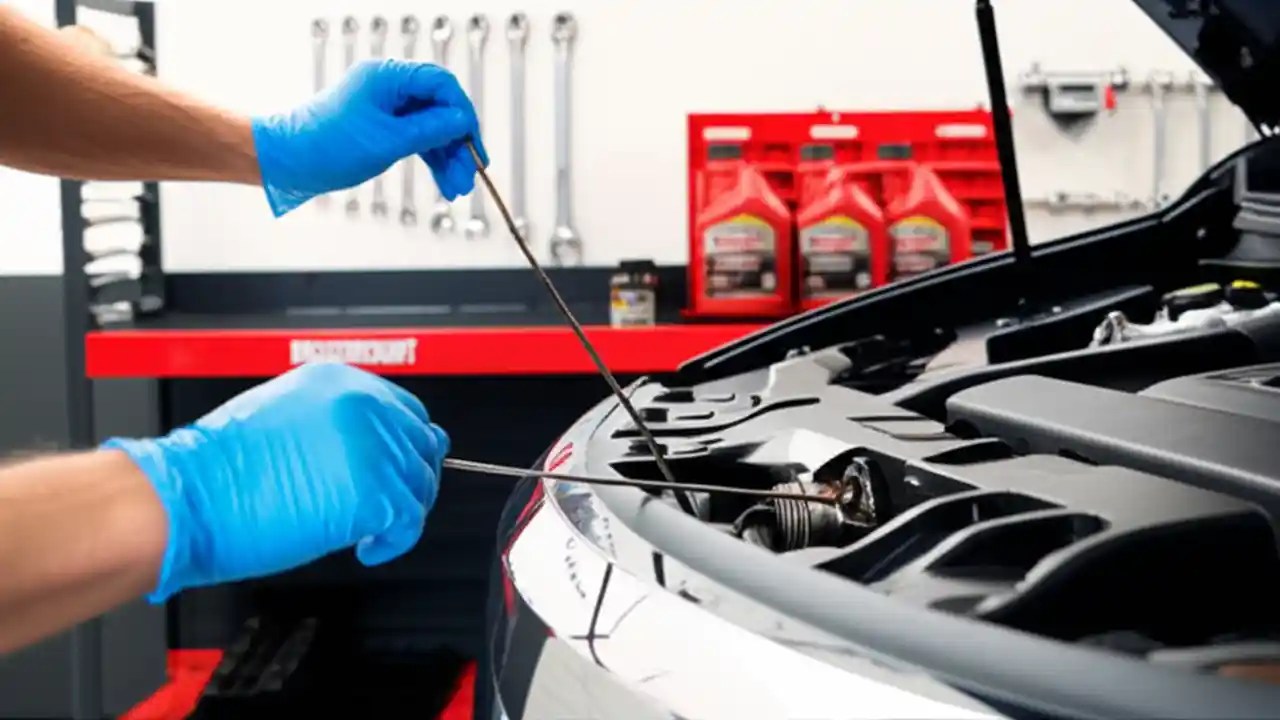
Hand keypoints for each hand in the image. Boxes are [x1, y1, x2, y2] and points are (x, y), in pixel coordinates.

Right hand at [104, 363, 448, 601]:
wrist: (186, 496)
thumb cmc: (217, 469)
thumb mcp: (283, 419)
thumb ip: (333, 428)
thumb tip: (372, 454)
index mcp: (339, 382)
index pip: (406, 412)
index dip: (405, 449)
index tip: (398, 473)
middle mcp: (362, 406)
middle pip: (420, 448)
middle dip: (408, 484)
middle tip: (386, 510)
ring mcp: (371, 449)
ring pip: (419, 487)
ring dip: (401, 516)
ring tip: (367, 532)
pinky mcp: (372, 494)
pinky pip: (408, 523)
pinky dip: (394, 542)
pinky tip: (366, 548)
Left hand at [250, 58, 489, 215]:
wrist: (290, 161)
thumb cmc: (328, 146)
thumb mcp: (389, 141)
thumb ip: (430, 129)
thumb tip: (462, 121)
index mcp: (388, 76)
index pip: (441, 84)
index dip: (462, 113)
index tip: (472, 142)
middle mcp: (390, 86)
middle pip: (440, 109)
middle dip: (457, 143)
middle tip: (469, 172)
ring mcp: (387, 106)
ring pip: (431, 128)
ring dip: (447, 157)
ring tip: (457, 187)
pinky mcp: (383, 125)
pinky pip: (418, 138)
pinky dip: (431, 159)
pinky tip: (444, 181)